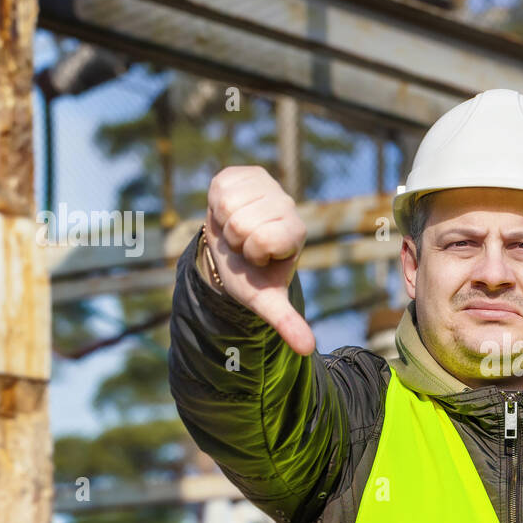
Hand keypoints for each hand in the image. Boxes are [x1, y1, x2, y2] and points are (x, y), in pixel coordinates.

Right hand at [204, 165, 314, 356]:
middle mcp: (287, 204)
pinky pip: (220, 188)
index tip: (258, 257)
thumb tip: (306, 349)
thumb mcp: (265, 300)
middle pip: (243, 224)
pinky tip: (227, 211)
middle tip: (243, 244)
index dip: (252, 252)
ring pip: (229, 205)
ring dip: (225, 223)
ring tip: (235, 230)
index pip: (266, 239)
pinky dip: (216, 204)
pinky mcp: (243, 173)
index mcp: (297, 231)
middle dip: (236, 240)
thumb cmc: (250, 274)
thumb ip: (287, 322)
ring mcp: (267, 184)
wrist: (228, 251)